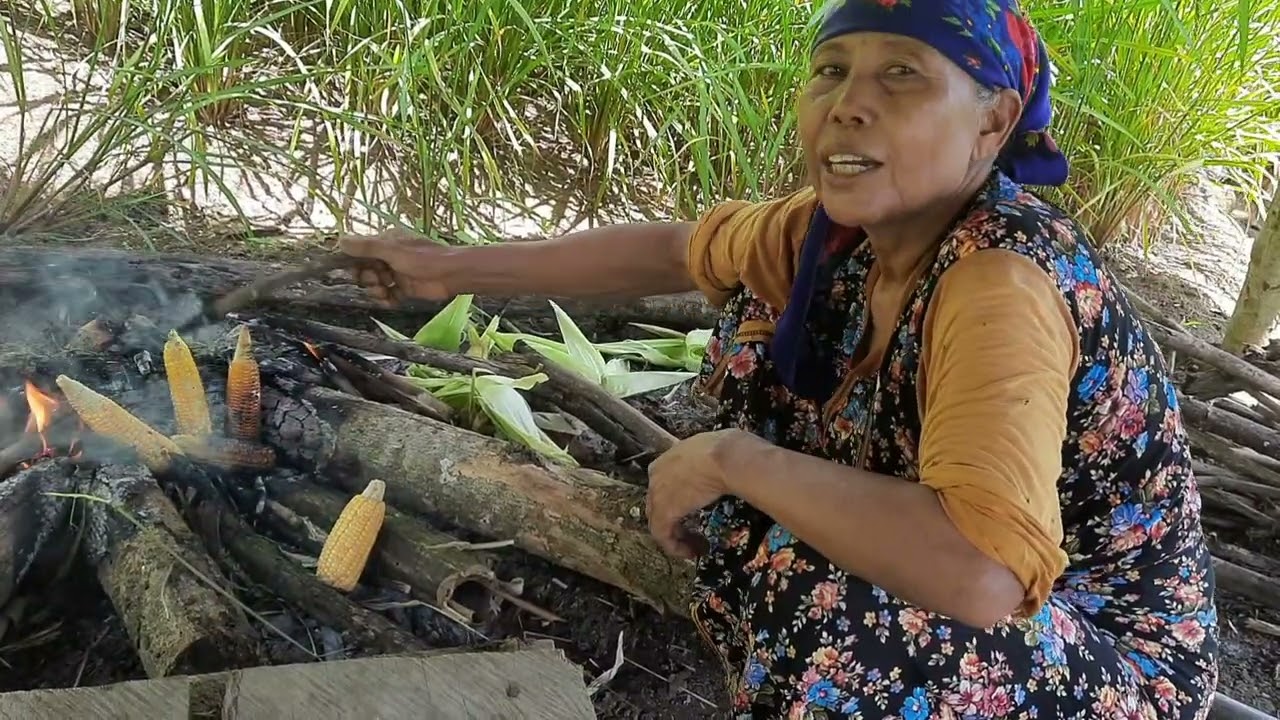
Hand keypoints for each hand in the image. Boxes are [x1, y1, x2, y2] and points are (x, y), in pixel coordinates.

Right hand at [338, 229, 453, 303]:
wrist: (451, 275)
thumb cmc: (424, 258)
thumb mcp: (393, 250)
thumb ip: (367, 247)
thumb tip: (340, 241)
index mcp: (386, 243)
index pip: (360, 252)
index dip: (353, 262)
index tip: (352, 271)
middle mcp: (389, 258)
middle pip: (365, 270)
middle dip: (367, 278)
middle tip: (377, 280)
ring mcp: (397, 274)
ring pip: (375, 285)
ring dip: (376, 290)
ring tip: (385, 290)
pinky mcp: (405, 289)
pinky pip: (388, 296)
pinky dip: (387, 300)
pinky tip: (390, 301)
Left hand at [645, 428, 758, 559]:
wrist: (725, 456)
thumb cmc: (726, 451)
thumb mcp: (711, 455)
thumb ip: (707, 465)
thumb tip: (724, 469)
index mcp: (665, 461)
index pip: (663, 487)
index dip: (677, 503)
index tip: (692, 513)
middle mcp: (655, 476)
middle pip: (658, 505)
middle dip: (674, 521)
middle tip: (692, 534)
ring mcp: (656, 494)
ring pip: (659, 522)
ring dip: (676, 537)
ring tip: (694, 547)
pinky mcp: (663, 512)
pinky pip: (663, 536)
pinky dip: (676, 547)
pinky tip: (691, 551)